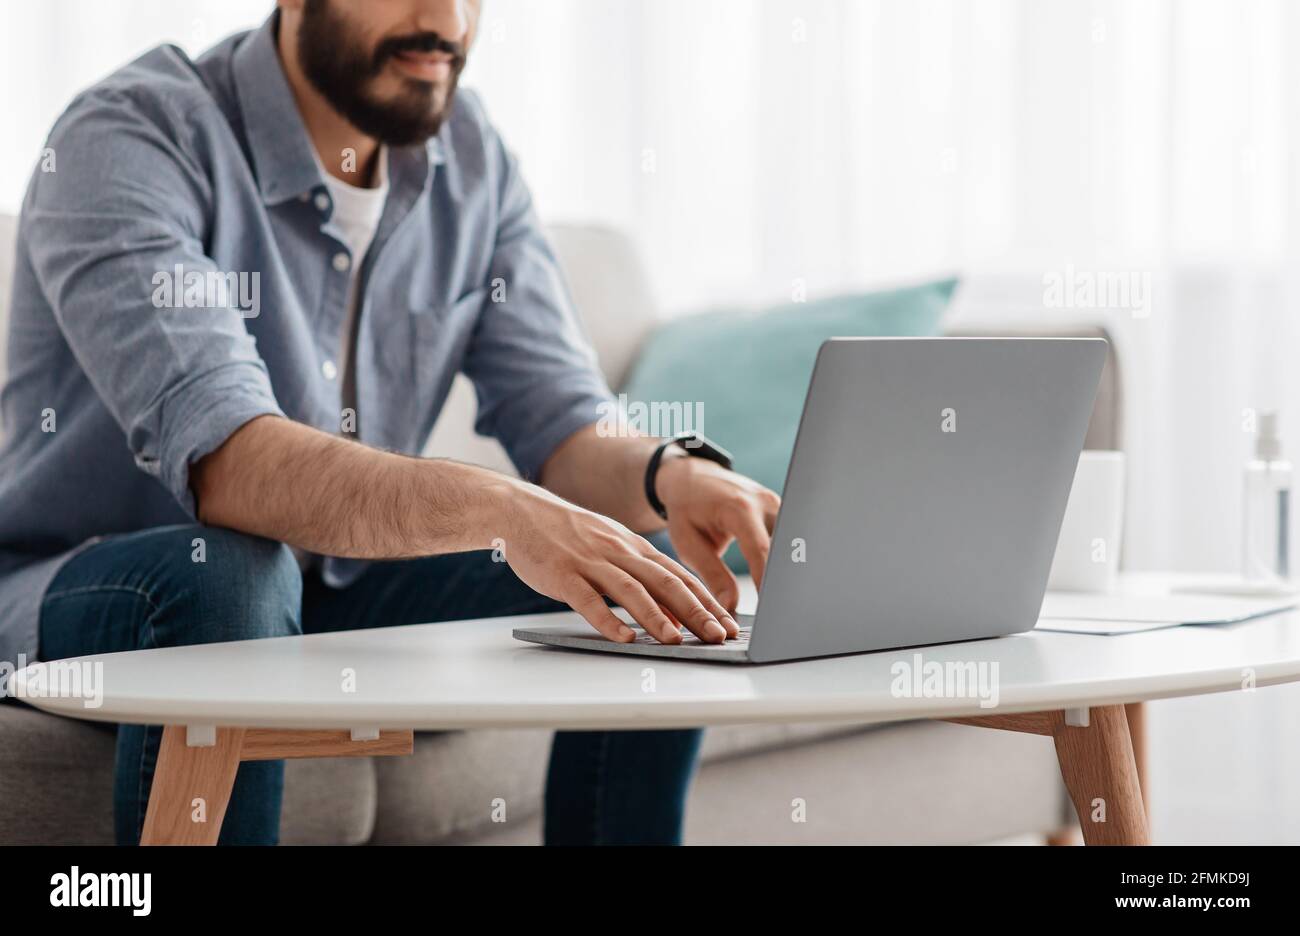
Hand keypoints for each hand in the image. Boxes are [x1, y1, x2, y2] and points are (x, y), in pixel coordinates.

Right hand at [498, 480, 740, 643]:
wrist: (522, 511)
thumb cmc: (570, 536)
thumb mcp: (613, 550)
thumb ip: (643, 580)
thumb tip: (673, 619)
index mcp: (636, 548)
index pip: (682, 577)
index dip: (709, 602)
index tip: (730, 626)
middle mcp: (620, 552)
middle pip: (666, 583)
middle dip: (697, 612)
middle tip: (718, 636)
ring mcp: (592, 562)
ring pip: (632, 590)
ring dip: (657, 617)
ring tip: (677, 640)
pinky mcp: (563, 574)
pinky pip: (588, 599)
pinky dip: (607, 620)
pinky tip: (623, 637)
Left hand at [656, 453, 780, 611]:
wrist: (692, 478)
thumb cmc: (685, 509)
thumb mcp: (689, 544)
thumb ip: (712, 575)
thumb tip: (730, 606)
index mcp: (738, 508)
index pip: (761, 550)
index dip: (767, 581)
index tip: (769, 606)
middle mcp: (763, 502)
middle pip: (784, 547)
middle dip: (785, 579)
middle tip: (780, 609)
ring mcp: (776, 504)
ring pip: (791, 543)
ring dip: (788, 569)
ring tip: (783, 598)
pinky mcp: (781, 510)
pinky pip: (788, 538)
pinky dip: (785, 560)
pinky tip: (782, 581)